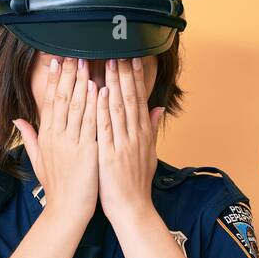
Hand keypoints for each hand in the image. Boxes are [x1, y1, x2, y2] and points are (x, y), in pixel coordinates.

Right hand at [13, 57, 97, 220]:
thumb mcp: (37, 160)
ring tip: (87, 61)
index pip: (50, 101)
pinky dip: (94, 104)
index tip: (57, 60)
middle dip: (68, 73)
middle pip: (62, 98)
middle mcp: (57, 136)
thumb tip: (17, 120)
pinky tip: (98, 88)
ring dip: (82, 82)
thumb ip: (30, 137)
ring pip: (77, 106)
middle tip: (73, 51)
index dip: (53, 79)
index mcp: (46, 136)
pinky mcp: (86, 151)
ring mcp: (71, 143)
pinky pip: (90, 123)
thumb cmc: (56, 187)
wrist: (67, 210)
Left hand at [97, 57, 163, 224]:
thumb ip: (152, 129)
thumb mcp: (149, 154)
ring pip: (119, 108)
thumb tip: (158, 108)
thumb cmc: (136, 183)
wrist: (133, 208)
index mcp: (142, 134)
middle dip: (125, 73)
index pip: (139, 99)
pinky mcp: (110, 155)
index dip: (135, 77)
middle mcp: (135, 136)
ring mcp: (123, 144)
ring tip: (108, 61)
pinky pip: (106, 128)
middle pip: (130, 98)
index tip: (131, 56)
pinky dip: (104, 109)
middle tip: (119, 49)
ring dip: (114, 83)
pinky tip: (101, 92)